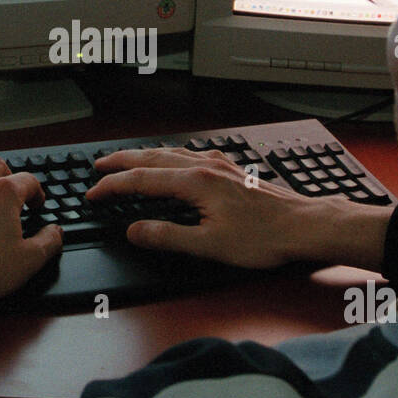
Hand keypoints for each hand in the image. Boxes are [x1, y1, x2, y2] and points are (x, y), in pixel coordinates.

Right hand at [86, 147, 392, 270]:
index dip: (113, 187)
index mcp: (195, 182)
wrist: (304, 226)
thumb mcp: (210, 245)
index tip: (93, 193)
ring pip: (170, 153)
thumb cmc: (264, 237)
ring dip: (143, 156)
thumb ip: (168, 236)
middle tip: (98, 168)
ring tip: (125, 161)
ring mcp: (219, 165)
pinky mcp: (230, 170)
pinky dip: (167, 156)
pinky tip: (171, 162)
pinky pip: (188, 155)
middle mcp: (205, 167)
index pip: (141, 180)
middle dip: (121, 162)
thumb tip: (135, 230)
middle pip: (152, 158)